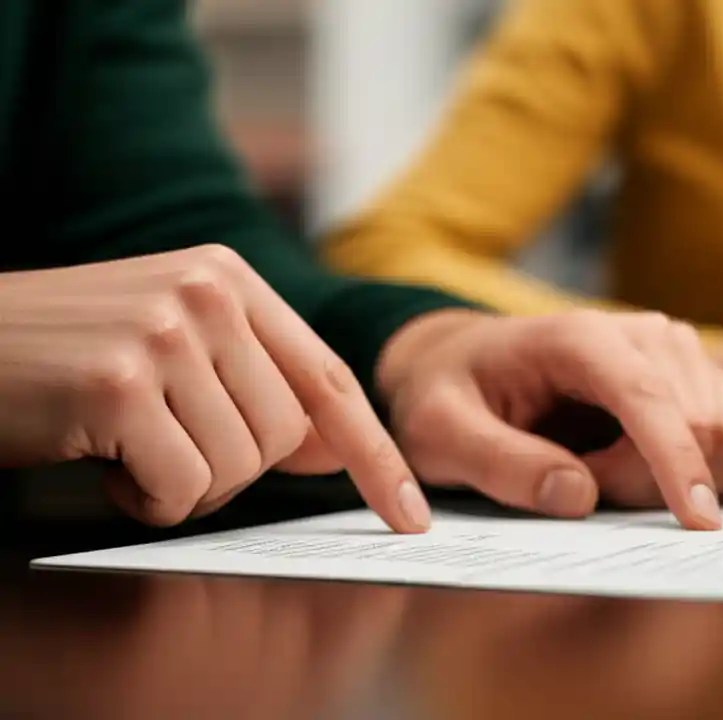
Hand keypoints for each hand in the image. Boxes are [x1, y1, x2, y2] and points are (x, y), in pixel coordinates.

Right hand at [0, 246, 428, 530]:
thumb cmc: (63, 358)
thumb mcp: (171, 347)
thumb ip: (257, 385)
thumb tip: (333, 450)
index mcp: (229, 278)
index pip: (330, 380)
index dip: (376, 455)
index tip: (409, 513)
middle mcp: (206, 293)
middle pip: (286, 437)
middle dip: (232, 470)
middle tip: (163, 450)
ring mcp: (164, 333)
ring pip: (239, 468)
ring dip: (183, 485)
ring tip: (125, 446)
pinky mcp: (119, 384)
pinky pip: (181, 490)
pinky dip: (145, 500)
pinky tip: (101, 461)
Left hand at [377, 310, 722, 529]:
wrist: (463, 363)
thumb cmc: (446, 396)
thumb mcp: (440, 433)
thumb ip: (502, 463)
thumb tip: (580, 496)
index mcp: (581, 338)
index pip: (648, 398)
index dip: (676, 462)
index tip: (697, 524)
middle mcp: (645, 334)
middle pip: (700, 423)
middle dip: (657, 482)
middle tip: (583, 489)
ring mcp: (678, 352)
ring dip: (676, 478)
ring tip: (605, 474)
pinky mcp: (696, 376)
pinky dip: (705, 469)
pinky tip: (645, 469)